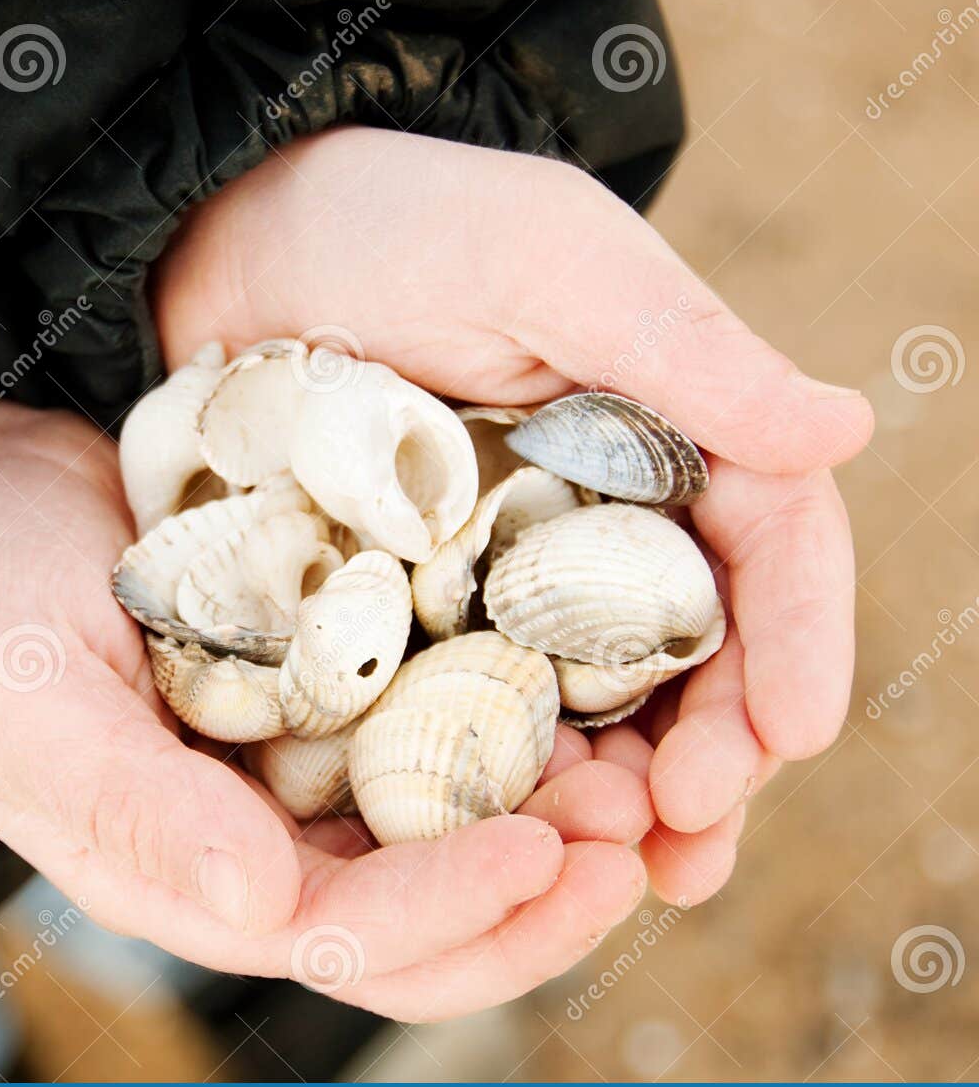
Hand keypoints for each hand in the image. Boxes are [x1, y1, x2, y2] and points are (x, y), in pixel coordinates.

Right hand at [0, 387, 653, 1020]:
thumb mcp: (23, 703)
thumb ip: (131, 809)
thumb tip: (257, 910)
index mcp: (186, 872)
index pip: (342, 940)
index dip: (450, 913)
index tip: (547, 854)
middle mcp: (257, 840)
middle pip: (426, 917)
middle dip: (535, 895)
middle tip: (632, 828)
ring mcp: (297, 762)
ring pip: (451, 830)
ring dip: (551, 815)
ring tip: (638, 765)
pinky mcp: (331, 683)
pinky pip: (440, 727)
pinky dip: (515, 724)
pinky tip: (578, 681)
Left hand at [152, 125, 873, 906]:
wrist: (238, 238)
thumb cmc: (399, 218)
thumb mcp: (547, 260)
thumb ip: (684, 351)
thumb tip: (848, 431)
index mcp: (669, 433)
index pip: (768, 551)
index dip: (793, 645)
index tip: (793, 739)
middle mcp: (605, 515)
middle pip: (691, 656)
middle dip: (710, 755)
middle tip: (687, 843)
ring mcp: (510, 569)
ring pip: (593, 701)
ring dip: (614, 791)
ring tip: (611, 868)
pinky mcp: (420, 604)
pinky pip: (476, 701)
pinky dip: (502, 769)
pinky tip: (498, 832)